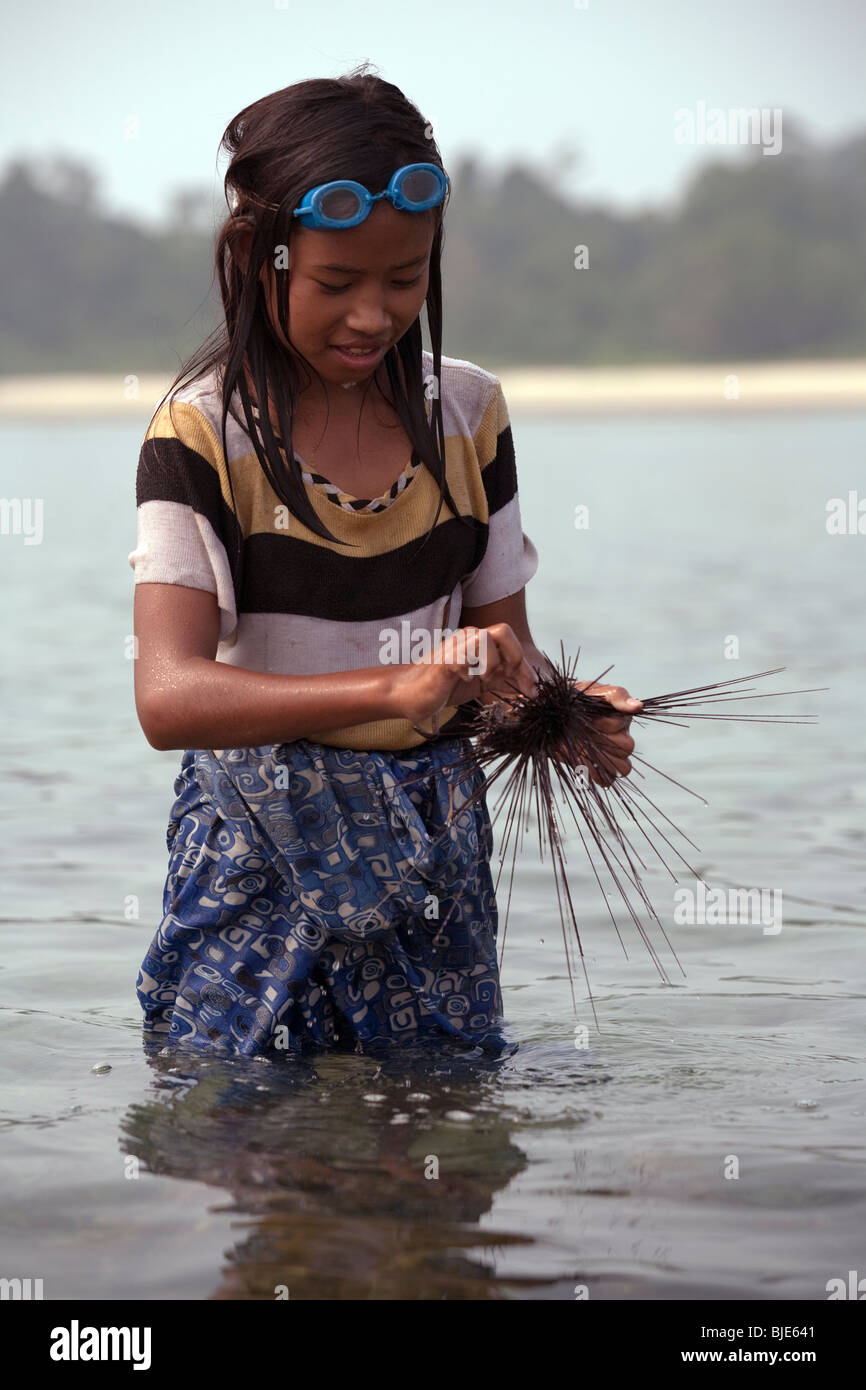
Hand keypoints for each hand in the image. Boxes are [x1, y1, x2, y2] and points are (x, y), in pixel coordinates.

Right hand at [394, 623, 537, 732]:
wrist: (407, 693)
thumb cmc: (442, 687)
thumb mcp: (480, 682)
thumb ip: (501, 678)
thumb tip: (530, 688)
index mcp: (478, 642)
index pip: (511, 642)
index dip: (526, 667)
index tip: (531, 690)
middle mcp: (467, 638)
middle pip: (503, 631)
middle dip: (513, 659)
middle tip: (507, 681)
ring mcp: (454, 646)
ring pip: (486, 640)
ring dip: (490, 666)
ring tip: (479, 682)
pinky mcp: (442, 661)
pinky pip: (464, 659)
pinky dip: (468, 674)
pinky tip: (461, 682)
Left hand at [569, 680, 642, 786]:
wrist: (550, 717)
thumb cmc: (573, 701)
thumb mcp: (591, 691)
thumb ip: (616, 696)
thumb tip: (638, 706)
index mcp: (621, 717)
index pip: (621, 725)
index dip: (602, 722)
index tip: (585, 717)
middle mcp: (620, 737)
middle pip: (627, 747)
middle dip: (602, 740)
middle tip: (581, 733)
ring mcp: (610, 755)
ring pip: (623, 767)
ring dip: (602, 760)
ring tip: (581, 749)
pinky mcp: (598, 768)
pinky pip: (607, 780)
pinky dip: (595, 774)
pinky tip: (580, 761)